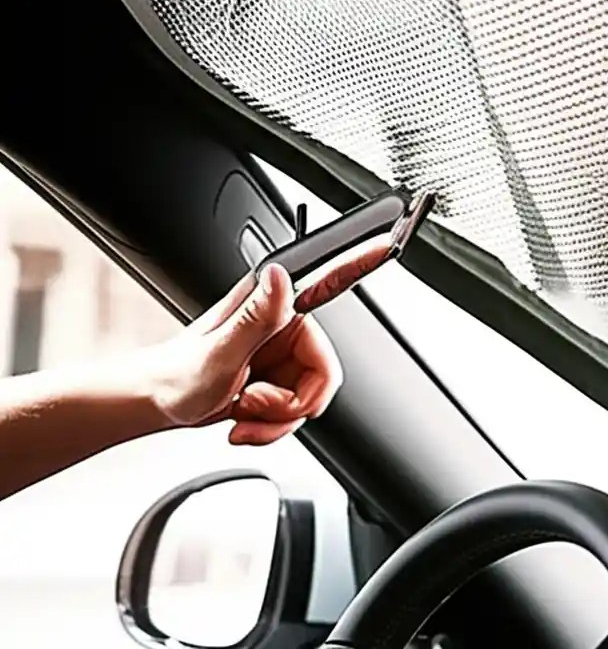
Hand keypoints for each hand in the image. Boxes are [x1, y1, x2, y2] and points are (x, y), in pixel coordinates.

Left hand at [141, 236, 388, 444]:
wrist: (159, 403)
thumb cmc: (177, 376)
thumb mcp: (219, 350)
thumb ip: (258, 316)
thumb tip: (282, 277)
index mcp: (274, 307)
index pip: (326, 282)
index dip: (360, 263)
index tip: (385, 244)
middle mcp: (284, 326)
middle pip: (325, 374)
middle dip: (291, 404)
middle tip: (255, 402)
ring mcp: (284, 353)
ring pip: (312, 399)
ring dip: (277, 420)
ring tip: (243, 412)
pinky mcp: (281, 377)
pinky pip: (299, 411)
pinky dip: (272, 426)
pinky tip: (246, 418)